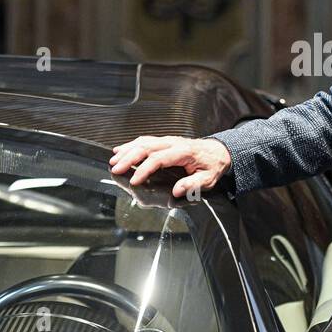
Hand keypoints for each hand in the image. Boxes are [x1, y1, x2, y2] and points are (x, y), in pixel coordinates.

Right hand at [108, 136, 231, 198]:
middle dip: (129, 158)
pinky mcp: (164, 141)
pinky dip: (131, 145)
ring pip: (143, 142)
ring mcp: (168, 140)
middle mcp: (174, 143)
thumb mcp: (208, 179)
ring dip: (126, 150)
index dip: (144, 169)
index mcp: (184, 152)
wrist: (218, 152)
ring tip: (113, 160)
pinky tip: (120, 150)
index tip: (134, 181)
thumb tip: (177, 190)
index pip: (159, 159)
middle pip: (147, 147)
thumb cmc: (212, 166)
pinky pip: (145, 140)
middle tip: (116, 169)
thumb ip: (193, 184)